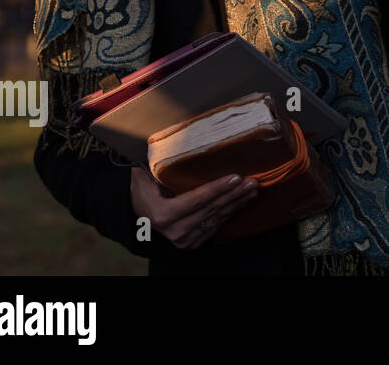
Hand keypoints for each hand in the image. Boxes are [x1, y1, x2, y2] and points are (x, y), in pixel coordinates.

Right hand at [130, 166, 257, 249]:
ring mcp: (184, 240)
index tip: (236, 177)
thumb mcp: (144, 178)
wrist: (137, 216)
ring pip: (216, 218)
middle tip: (252, 181)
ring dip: (237, 203)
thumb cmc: (141, 191)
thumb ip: (160, 167)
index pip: (197, 199)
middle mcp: (176, 230)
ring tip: (252, 190)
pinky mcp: (192, 243)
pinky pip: (215, 226)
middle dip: (234, 194)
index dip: (218, 188)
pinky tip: (241, 202)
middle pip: (211, 209)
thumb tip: (177, 145)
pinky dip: (229, 213)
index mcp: (163, 214)